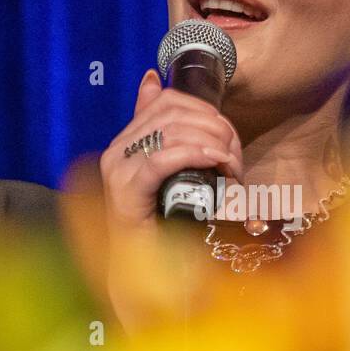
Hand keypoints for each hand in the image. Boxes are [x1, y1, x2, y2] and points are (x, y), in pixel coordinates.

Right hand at [99, 69, 243, 228]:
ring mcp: (117, 171)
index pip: (167, 101)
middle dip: (213, 127)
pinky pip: (162, 159)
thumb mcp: (172, 174)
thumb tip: (151, 77)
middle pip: (172, 113)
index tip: (228, 135)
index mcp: (125, 142)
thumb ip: (166, 135)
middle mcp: (115, 151)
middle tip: (234, 154)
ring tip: (231, 165)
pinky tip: (215, 163)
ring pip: (170, 133)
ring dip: (211, 143)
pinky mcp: (125, 192)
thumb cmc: (163, 228)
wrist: (144, 273)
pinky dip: (194, 155)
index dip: (205, 111)